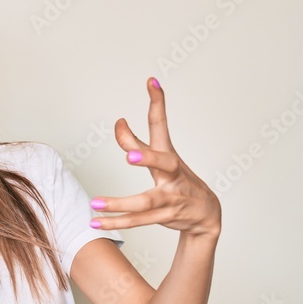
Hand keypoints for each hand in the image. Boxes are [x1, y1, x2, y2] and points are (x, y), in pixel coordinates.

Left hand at [90, 78, 220, 237]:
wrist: (206, 215)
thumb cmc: (178, 180)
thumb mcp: (161, 158)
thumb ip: (136, 142)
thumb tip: (119, 122)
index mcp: (170, 155)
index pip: (162, 125)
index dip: (157, 102)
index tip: (151, 81)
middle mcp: (173, 174)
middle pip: (163, 162)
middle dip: (148, 157)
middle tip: (130, 155)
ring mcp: (171, 197)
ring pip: (146, 201)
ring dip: (120, 203)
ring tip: (95, 203)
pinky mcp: (165, 216)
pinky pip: (138, 220)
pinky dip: (116, 221)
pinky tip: (96, 222)